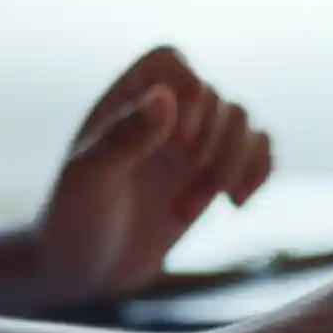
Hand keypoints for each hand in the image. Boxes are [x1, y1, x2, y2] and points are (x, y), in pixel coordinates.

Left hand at [35, 46, 271, 304]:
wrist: (85, 272)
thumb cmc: (72, 223)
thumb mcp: (88, 182)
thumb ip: (123, 137)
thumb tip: (166, 98)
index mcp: (125, 101)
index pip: (171, 61)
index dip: (188, 93)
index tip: (177, 143)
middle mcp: (163, 115)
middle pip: (219, 100)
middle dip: (213, 153)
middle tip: (179, 202)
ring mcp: (192, 145)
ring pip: (244, 126)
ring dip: (231, 172)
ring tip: (189, 212)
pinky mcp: (214, 173)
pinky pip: (260, 152)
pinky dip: (259, 174)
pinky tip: (235, 205)